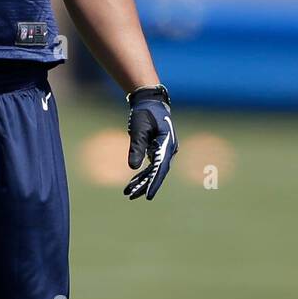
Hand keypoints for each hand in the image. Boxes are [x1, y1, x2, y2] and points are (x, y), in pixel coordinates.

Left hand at [124, 86, 176, 200]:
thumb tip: (133, 168)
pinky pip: (151, 166)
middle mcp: (169, 149)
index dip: (154, 183)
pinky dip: (142, 174)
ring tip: (128, 193)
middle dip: (145, 186)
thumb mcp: (138, 129)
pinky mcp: (158, 150)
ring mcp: (164, 150)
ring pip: (154, 171)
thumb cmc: (144, 113)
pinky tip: (132, 183)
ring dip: (142, 182)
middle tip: (131, 197)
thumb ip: (137, 147)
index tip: (148, 196)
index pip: (160, 168)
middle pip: (157, 172)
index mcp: (167, 143)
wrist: (149, 102)